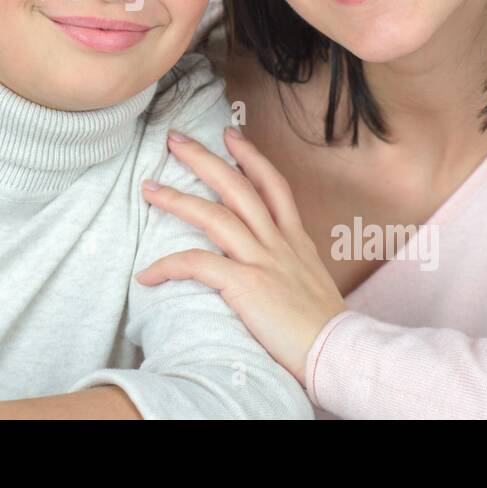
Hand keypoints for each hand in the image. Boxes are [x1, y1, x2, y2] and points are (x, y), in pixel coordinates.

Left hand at [135, 127, 346, 384]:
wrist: (339, 353)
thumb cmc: (324, 329)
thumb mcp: (312, 283)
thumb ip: (292, 264)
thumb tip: (273, 263)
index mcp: (296, 240)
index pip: (273, 185)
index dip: (250, 157)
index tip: (229, 134)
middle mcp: (279, 242)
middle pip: (238, 187)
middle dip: (204, 159)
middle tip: (174, 138)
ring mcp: (263, 261)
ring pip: (214, 216)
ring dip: (177, 199)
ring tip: (148, 188)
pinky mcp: (247, 285)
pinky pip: (198, 265)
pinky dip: (168, 266)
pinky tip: (146, 274)